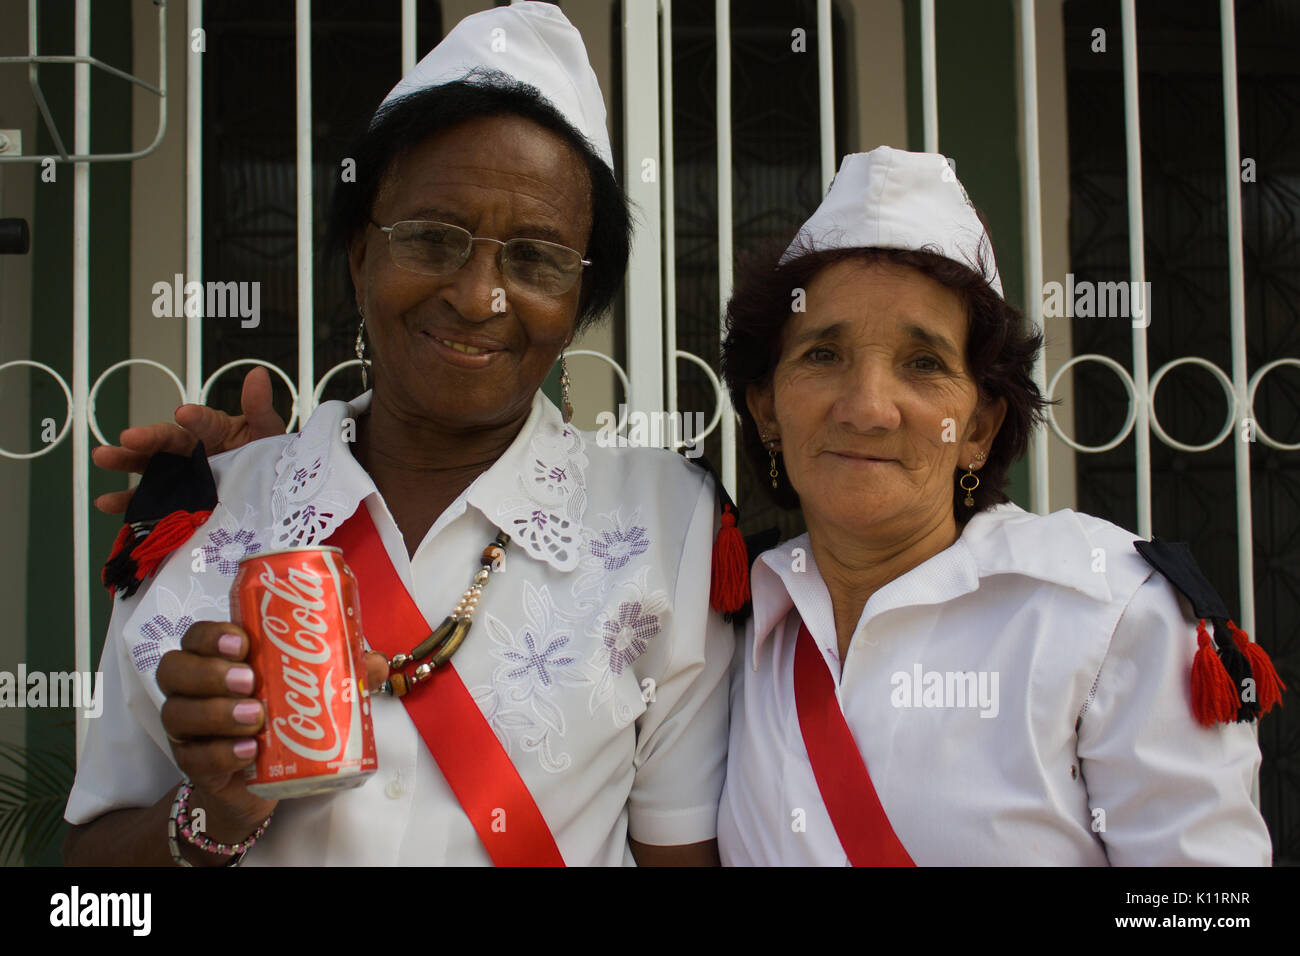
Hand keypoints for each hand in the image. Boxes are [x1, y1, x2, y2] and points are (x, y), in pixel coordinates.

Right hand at [92, 367, 286, 513]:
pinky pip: (145, 499)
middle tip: (128, 436)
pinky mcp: (170, 498)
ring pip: (146, 465)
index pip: (203, 421)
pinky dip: (125, 501)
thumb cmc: (260, 453)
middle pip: (164, 441)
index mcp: (212, 430)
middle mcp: (189, 450)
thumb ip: (259, 407)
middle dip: (146, 438)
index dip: (195, 417)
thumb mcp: (265, 431)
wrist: (262, 489)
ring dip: (123, 461)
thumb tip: (258, 374)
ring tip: (103, 457)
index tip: (185, 414)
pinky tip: (106, 501)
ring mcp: (177, 474)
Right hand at [157, 622, 389, 844]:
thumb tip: (375, 663)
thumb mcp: (312, 690)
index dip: (212, 635)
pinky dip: (220, 753)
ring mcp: (187, 727)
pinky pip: (192, 758)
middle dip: (209, 671)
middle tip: (250, 681)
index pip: (197, 636)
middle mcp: (192, 688)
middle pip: (173, 668)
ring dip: (215, 712)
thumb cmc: (282, 716)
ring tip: (255, 717)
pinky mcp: (192, 764)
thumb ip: (341, 673)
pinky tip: (248, 751)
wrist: (264, 778)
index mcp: (218, 659)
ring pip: (175, 712)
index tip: (243, 643)